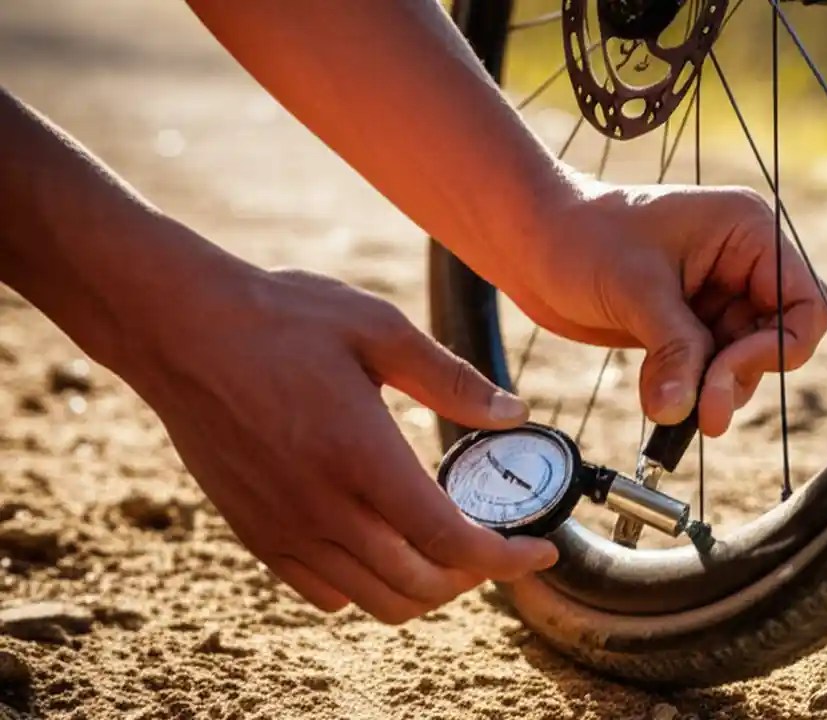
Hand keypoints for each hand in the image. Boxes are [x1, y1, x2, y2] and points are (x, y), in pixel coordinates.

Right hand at [119, 262, 556, 622]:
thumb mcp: (378, 329)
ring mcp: (285, 529)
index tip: (540, 552)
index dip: (509, 559)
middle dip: (474, 577)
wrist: (181, 329)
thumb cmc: (283, 319)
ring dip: (426, 588)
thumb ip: (451, 379)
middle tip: (495, 543)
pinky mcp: (257, 533)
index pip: (454, 544)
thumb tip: (513, 413)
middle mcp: (323, 509)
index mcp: (363, 459)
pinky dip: (370, 587)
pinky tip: (384, 545)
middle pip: (420, 586)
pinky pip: (326, 593)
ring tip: (447, 550)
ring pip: (375, 601)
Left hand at [499, 179, 826, 436]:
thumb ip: (671, 349)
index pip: (804, 305)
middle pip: (779, 339)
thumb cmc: (580, 236)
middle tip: (703, 412)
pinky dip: (691, 388)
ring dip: (714, 388)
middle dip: (741, 375)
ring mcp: (717, 295)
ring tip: (668, 398)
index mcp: (748, 231)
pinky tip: (658, 392)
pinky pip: (711, 369)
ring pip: (746, 362)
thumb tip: (682, 411)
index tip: (727, 375)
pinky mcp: (690, 324)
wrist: (529, 240)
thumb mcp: (634, 289)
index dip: (778, 349)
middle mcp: (743, 262)